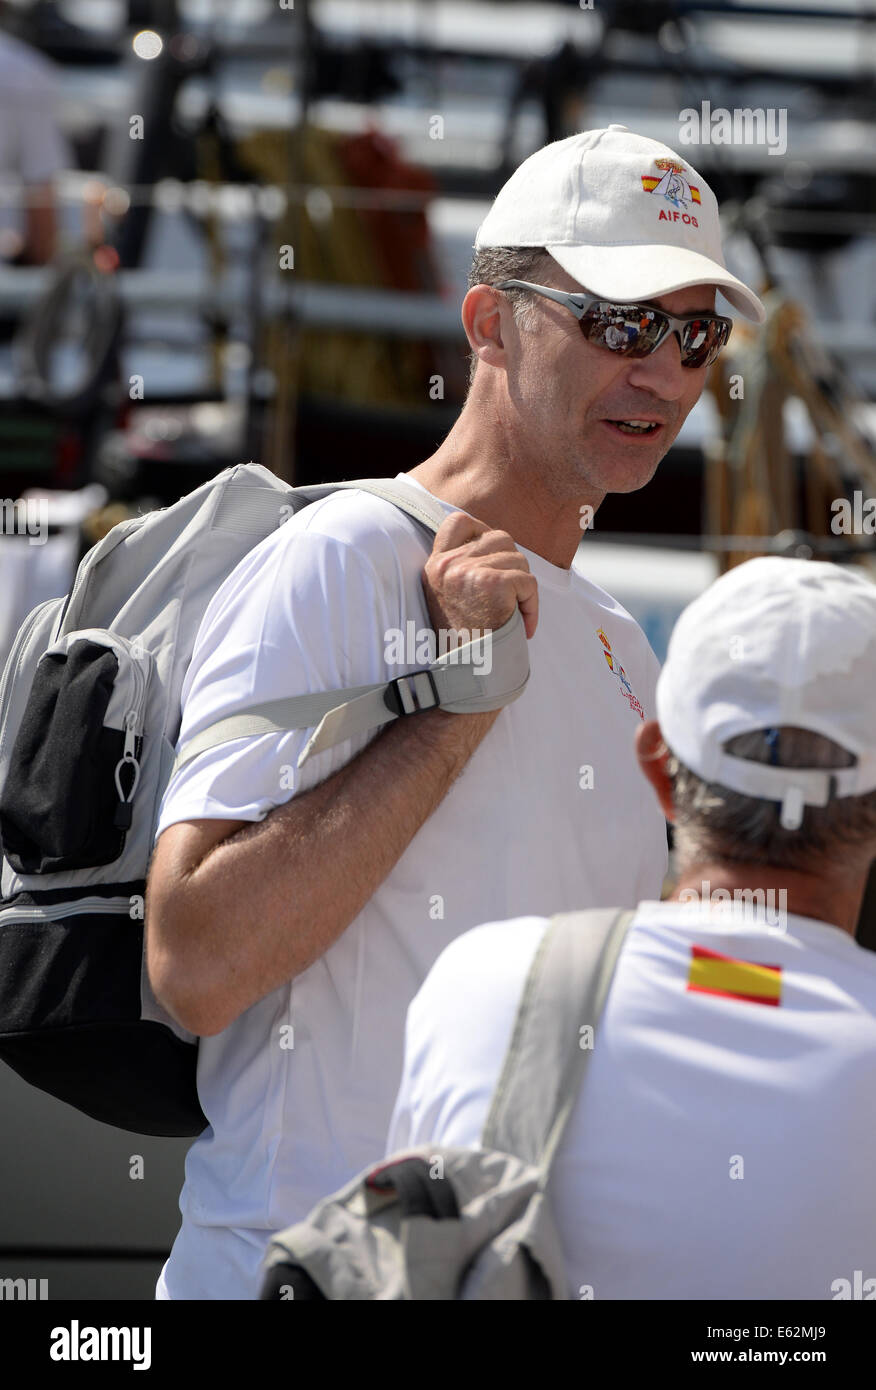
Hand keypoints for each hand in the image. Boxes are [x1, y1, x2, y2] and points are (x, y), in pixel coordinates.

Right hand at [422, 512, 538, 639]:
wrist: (466, 675)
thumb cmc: (465, 642)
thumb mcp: (450, 596)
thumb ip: (463, 567)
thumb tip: (495, 542)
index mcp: (435, 566)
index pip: (458, 521)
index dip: (482, 531)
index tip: (493, 559)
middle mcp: (447, 565)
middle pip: (499, 538)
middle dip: (512, 565)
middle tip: (508, 597)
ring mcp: (467, 572)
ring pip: (518, 557)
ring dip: (523, 586)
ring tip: (512, 613)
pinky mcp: (491, 583)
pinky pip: (528, 581)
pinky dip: (532, 604)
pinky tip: (524, 625)